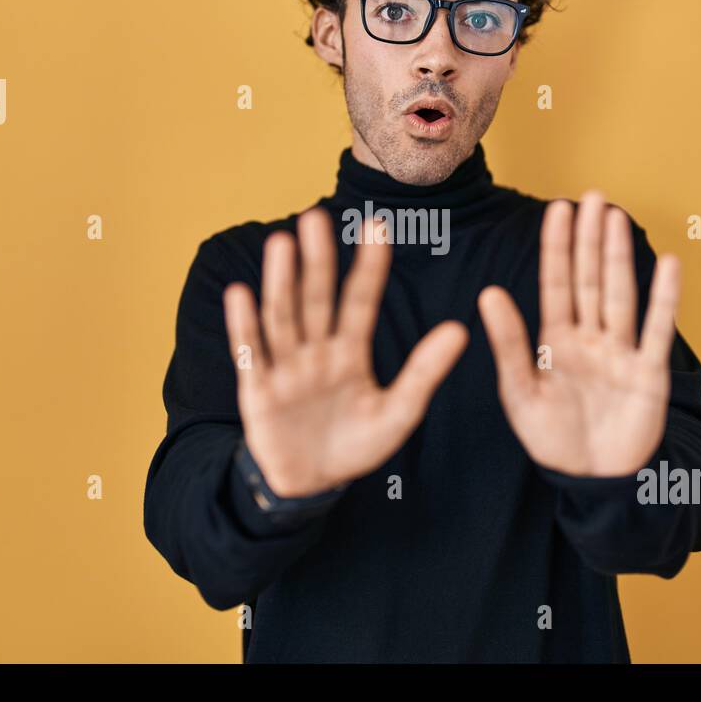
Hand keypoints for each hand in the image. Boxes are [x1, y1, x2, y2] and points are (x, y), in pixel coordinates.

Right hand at [223, 207, 468, 496]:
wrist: (312, 485)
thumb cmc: (355, 446)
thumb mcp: (399, 411)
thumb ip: (424, 372)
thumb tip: (460, 329)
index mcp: (350, 352)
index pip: (360, 300)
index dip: (369, 266)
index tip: (379, 227)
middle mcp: (316, 351)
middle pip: (316, 298)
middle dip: (318, 260)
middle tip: (318, 216)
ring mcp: (285, 368)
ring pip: (282, 317)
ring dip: (281, 281)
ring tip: (282, 242)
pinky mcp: (258, 390)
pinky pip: (250, 353)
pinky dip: (244, 325)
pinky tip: (240, 293)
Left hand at [477, 192, 680, 477]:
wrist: (591, 481)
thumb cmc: (553, 438)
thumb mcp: (520, 392)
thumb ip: (509, 344)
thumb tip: (488, 293)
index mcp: (556, 341)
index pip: (556, 284)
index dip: (557, 247)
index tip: (557, 208)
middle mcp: (590, 339)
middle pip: (590, 280)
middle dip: (589, 239)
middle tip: (592, 197)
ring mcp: (621, 353)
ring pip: (620, 295)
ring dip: (618, 257)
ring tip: (616, 218)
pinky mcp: (649, 374)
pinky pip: (657, 330)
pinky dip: (664, 299)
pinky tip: (669, 264)